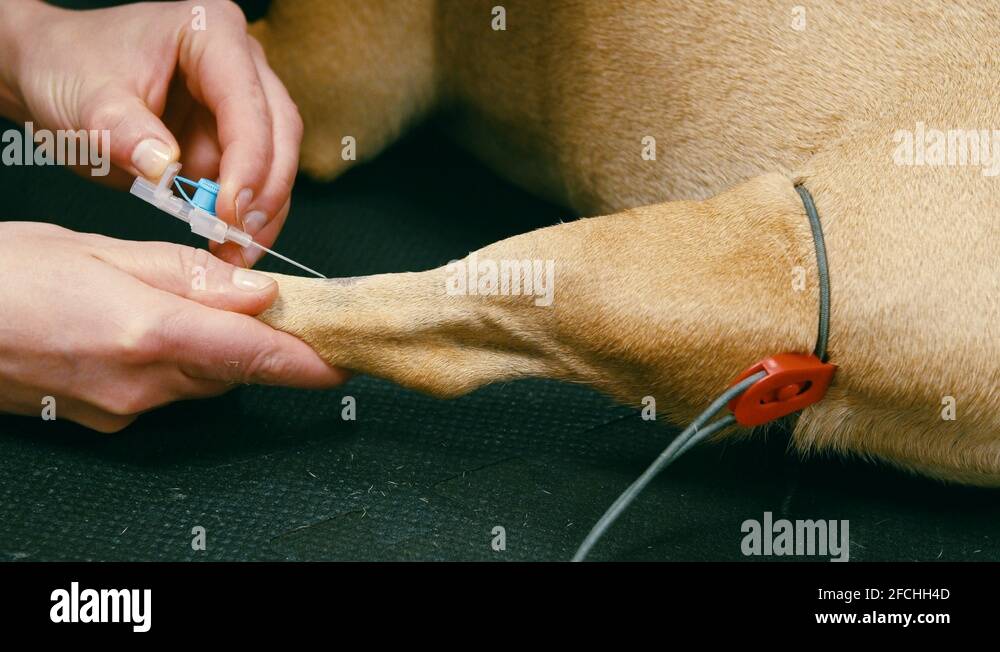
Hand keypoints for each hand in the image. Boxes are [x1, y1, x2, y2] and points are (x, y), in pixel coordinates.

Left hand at [0, 0, 302, 266]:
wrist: (51, 74)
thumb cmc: (68, 67)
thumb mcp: (85, 98)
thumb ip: (124, 130)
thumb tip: (165, 166)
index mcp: (211, 34)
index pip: (247, 103)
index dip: (248, 160)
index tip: (231, 210)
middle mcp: (240, 64)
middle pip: (280, 132)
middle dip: (266, 191)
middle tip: (241, 236)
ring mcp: (241, 103)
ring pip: (279, 162)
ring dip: (263, 212)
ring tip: (235, 251)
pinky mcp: (232, 139)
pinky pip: (256, 183)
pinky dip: (246, 217)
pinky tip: (228, 243)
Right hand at [0, 222, 345, 432]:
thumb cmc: (7, 275)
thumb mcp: (101, 250)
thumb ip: (189, 275)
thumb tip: (261, 292)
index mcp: (149, 334)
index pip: (257, 356)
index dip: (310, 362)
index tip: (348, 359)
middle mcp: (143, 384)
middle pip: (237, 368)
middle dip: (264, 341)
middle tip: (283, 306)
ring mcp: (124, 408)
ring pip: (205, 379)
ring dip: (222, 347)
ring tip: (208, 303)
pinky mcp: (107, 416)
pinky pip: (169, 388)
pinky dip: (183, 359)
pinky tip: (158, 325)